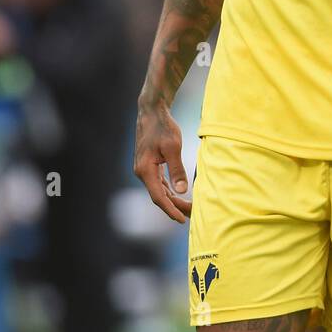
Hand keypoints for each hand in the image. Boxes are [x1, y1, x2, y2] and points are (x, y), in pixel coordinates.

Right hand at [132, 98, 191, 222]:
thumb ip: (177, 169)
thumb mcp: (173, 147)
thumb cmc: (163, 127)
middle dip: (174, 207)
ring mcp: (143, 169)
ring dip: (172, 200)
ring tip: (187, 208)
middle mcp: (141, 172)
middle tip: (190, 215)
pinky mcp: (148, 165)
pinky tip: (177, 195)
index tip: (182, 220)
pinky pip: (158, 183)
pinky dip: (168, 190)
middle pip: (158, 196)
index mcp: (145, 170)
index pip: (158, 197)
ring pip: (158, 190)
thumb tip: (182, 190)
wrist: (152, 111)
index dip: (171, 210)